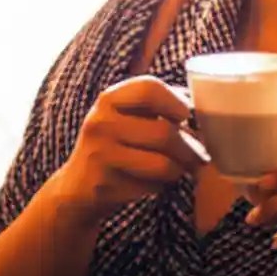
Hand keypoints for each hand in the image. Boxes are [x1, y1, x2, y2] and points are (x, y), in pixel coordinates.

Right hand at [50, 76, 209, 227]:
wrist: (76, 187)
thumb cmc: (114, 144)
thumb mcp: (125, 116)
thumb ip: (157, 105)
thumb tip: (199, 103)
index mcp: (109, 100)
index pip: (149, 88)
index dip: (175, 101)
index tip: (186, 115)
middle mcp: (101, 123)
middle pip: (163, 132)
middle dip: (190, 147)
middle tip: (200, 154)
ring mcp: (100, 155)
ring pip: (162, 164)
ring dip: (180, 168)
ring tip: (182, 168)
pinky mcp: (105, 185)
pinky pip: (152, 185)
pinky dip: (163, 185)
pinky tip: (157, 181)